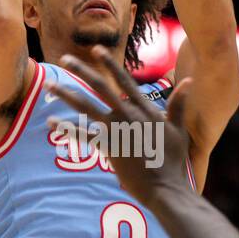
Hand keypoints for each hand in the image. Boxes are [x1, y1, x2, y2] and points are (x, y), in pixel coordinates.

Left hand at [46, 46, 192, 206]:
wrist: (165, 187)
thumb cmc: (173, 161)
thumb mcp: (179, 130)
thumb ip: (178, 105)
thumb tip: (189, 80)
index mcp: (145, 108)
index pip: (124, 80)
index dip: (109, 64)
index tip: (96, 50)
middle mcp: (128, 114)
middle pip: (100, 86)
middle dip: (81, 71)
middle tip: (64, 59)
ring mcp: (117, 129)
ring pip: (86, 106)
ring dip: (66, 95)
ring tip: (49, 86)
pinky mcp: (108, 146)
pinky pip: (82, 135)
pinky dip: (66, 128)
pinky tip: (51, 123)